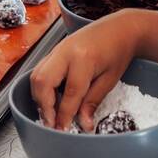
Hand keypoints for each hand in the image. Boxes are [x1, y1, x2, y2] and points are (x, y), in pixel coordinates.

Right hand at [30, 11, 140, 130]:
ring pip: (37, 75)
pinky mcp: (56, 50)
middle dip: (43, 106)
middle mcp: (65, 52)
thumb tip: (83, 124)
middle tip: (51, 123)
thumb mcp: (110, 79)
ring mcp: (58, 49)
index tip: (63, 130)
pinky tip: (52, 97)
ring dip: (40, 97)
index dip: (64, 116)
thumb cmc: (119, 51)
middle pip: (42, 82)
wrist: (120, 27)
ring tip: (50, 113)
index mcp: (83, 59)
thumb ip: (93, 101)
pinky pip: (41, 69)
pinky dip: (42, 86)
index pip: (69, 94)